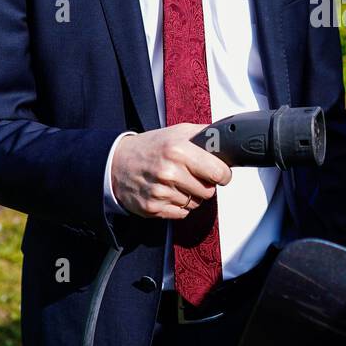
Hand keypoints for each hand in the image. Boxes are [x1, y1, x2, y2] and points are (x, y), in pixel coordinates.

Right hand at [110, 123, 232, 219]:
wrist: (116, 163)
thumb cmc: (150, 147)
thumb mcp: (177, 132)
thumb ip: (205, 134)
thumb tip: (228, 140)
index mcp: (179, 151)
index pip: (218, 172)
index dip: (223, 174)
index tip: (220, 173)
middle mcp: (170, 173)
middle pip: (209, 191)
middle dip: (205, 185)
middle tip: (193, 175)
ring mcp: (160, 193)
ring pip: (196, 204)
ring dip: (191, 196)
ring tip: (177, 182)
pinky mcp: (153, 209)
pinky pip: (182, 214)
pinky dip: (179, 206)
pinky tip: (169, 193)